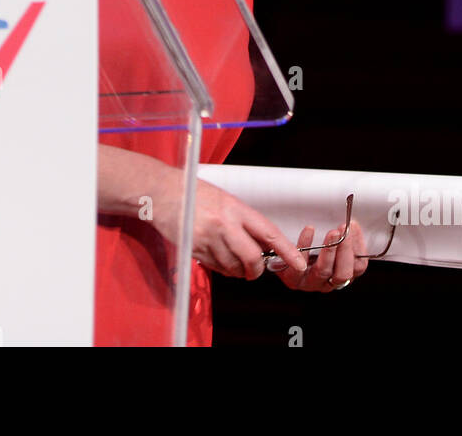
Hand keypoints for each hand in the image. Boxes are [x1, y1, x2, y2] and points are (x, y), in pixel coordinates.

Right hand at [156, 179, 308, 280]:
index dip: (288, 252)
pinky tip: (217, 257)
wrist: (162, 192)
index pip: (269, 234)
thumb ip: (242, 220)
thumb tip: (261, 242)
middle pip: (252, 258)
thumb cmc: (193, 193)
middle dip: (256, 270)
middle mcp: (224, 224)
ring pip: (233, 267)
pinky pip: (215, 267)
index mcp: (236, 208)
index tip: (299, 264)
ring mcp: (208, 238)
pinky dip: (220, 268)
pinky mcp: (194, 249)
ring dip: (236, 270)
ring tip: (232, 260)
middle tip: (255, 270)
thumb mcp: (224, 199)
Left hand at [268, 220, 368, 291]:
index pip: (358, 266)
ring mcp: (311, 284)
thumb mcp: (329, 244)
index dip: (358, 247)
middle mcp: (328, 282)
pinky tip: (308, 231)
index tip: (354, 227)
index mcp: (341, 275)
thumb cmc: (307, 250)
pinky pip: (299, 266)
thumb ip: (342, 238)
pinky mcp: (293, 280)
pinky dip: (305, 246)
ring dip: (330, 249)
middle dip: (345, 250)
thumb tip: (352, 224)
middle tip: (344, 231)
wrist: (280, 257)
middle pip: (343, 272)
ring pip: (324, 270)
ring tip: (332, 233)